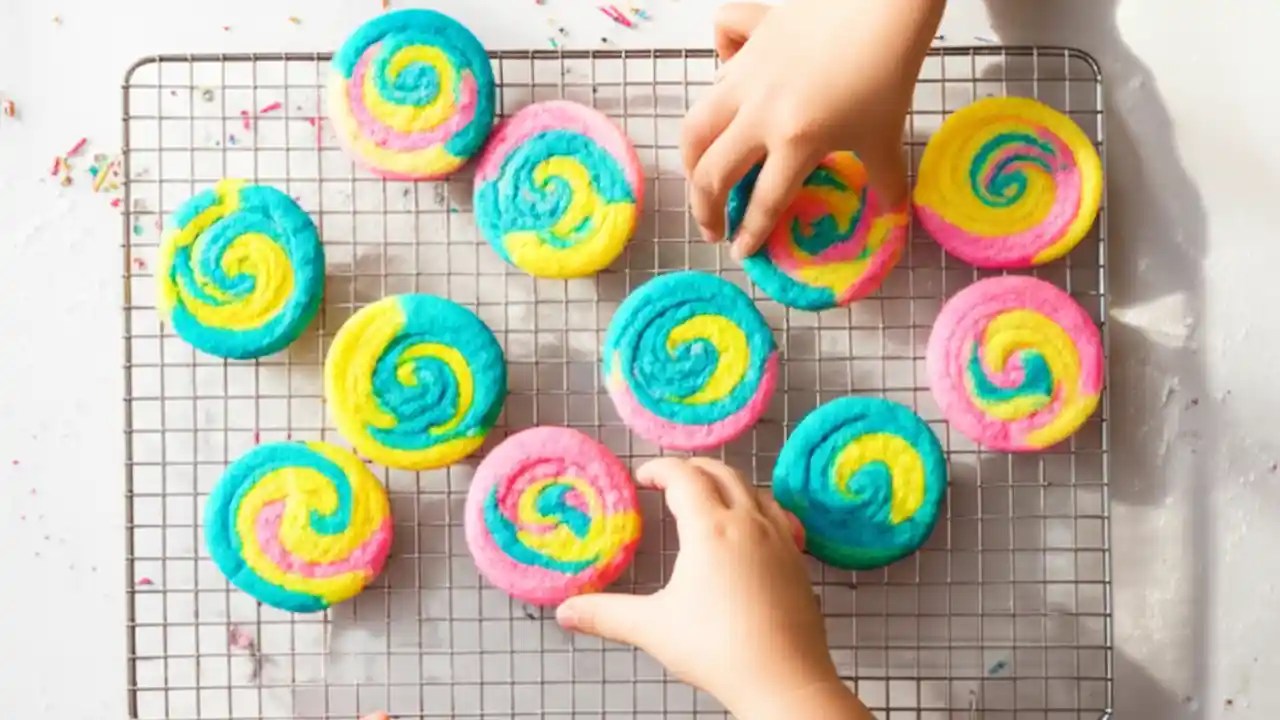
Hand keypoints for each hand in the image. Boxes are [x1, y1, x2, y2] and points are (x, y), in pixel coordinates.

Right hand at [556, 457, 869, 718]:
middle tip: (670, 479)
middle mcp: (748, 522)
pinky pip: (779, 514)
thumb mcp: (652, 628)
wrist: (783, 678)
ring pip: (754, 489)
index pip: (684, 477)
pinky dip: (759, 505)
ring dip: (727, 482)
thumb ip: (605, 615)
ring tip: (709, 496)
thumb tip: (565, 612)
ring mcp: (779, 538)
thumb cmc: (717, 649)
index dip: (660, 469)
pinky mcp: (798, 559)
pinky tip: (755, 524)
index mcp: (710, 528)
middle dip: (693, 468)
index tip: (643, 477)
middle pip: (721, 472)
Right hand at [682, 0, 943, 258]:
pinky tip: (733, 68)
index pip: (763, 202)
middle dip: (704, 208)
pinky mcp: (749, 34)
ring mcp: (746, 74)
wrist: (883, 3)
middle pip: (711, 172)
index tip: (740, 252)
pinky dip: (721, 51)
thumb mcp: (886, 133)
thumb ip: (886, 179)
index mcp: (794, 141)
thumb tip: (894, 216)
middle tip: (712, 226)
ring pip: (696, 122)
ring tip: (699, 170)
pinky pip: (721, 39)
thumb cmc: (887, 70)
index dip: (749, 234)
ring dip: (692, 154)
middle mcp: (758, 113)